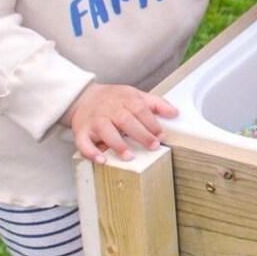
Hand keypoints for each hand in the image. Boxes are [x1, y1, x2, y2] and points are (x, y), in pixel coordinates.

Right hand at [63, 82, 178, 164]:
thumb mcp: (135, 95)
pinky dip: (91, 152)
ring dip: (117, 144)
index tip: (161, 135)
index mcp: (124, 100)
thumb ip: (155, 103)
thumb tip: (174, 113)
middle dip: (140, 134)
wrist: (82, 97)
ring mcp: (95, 120)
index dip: (152, 123)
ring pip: (105, 131)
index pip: (140, 109)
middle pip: (125, 120)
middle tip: (152, 146)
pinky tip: (101, 160)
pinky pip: (83, 142)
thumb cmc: (112, 99)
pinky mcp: (81, 131)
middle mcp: (109, 109)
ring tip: (129, 156)